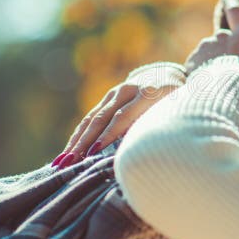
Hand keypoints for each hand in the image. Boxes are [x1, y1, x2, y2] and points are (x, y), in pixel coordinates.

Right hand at [52, 77, 179, 167]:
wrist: (166, 75)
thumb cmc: (175, 102)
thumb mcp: (174, 111)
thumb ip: (159, 126)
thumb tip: (141, 155)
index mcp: (149, 94)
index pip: (123, 116)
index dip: (108, 135)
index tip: (94, 152)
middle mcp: (128, 91)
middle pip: (102, 118)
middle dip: (85, 142)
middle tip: (71, 162)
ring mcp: (115, 93)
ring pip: (92, 118)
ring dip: (76, 141)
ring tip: (63, 161)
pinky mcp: (107, 97)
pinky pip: (90, 117)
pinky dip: (79, 135)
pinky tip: (69, 151)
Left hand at [184, 0, 238, 75]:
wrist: (229, 94)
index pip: (235, 10)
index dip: (231, 1)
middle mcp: (221, 37)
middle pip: (223, 38)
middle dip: (226, 48)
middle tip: (233, 68)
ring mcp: (205, 48)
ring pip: (209, 51)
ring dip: (214, 60)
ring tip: (223, 79)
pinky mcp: (193, 62)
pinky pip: (197, 63)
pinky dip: (203, 70)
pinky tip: (210, 82)